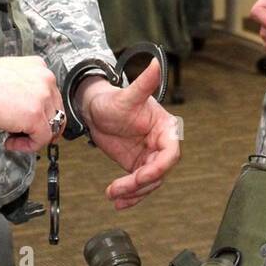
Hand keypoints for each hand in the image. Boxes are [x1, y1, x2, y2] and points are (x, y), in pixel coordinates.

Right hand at [0, 56, 64, 152]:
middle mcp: (45, 79)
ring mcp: (43, 97)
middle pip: (56, 110)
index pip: (51, 94)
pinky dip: (28, 145)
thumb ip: (23, 89)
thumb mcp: (7, 78)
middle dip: (43, 126)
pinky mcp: (36, 115)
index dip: (42, 111)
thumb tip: (24, 108)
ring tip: (14, 138)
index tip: (28, 121)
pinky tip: (10, 142)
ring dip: (34, 136)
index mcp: (38, 67)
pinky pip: (42, 138)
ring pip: (52, 125)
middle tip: (27, 135)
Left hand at [79, 60, 180, 209]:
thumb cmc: (113, 100)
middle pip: (159, 172)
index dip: (159, 167)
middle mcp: (160, 144)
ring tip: (113, 195)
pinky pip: (138, 186)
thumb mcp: (127, 95)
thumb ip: (144, 83)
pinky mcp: (137, 166)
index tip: (141, 176)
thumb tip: (156, 63)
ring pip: (148, 183)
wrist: (94, 111)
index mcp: (165, 128)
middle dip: (140, 184)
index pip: (171, 153)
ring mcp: (149, 157)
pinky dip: (129, 196)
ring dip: (133, 193)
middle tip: (119, 189)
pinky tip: (117, 202)